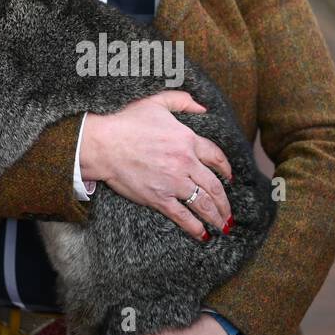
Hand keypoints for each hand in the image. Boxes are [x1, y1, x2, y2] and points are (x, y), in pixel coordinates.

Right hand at [79, 91, 232, 240]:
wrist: (104, 144)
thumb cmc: (126, 122)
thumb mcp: (157, 102)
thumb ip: (182, 101)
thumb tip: (202, 107)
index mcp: (188, 140)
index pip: (216, 157)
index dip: (226, 169)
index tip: (229, 177)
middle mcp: (185, 163)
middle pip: (215, 186)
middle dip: (225, 202)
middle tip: (229, 211)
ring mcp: (173, 182)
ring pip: (203, 203)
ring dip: (216, 216)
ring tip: (223, 225)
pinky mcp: (159, 198)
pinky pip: (183, 216)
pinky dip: (195, 227)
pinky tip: (203, 234)